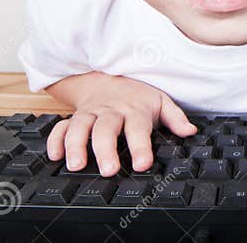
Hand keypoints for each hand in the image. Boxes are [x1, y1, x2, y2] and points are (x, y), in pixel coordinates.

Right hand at [46, 74, 196, 175]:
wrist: (109, 76)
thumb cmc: (137, 96)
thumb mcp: (161, 101)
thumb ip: (175, 118)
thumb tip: (190, 132)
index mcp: (135, 110)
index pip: (138, 128)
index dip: (140, 147)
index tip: (142, 164)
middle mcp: (111, 112)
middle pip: (106, 129)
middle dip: (105, 149)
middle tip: (108, 170)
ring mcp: (91, 114)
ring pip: (80, 126)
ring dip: (76, 145)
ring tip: (76, 165)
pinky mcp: (76, 117)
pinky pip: (62, 126)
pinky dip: (56, 140)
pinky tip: (55, 156)